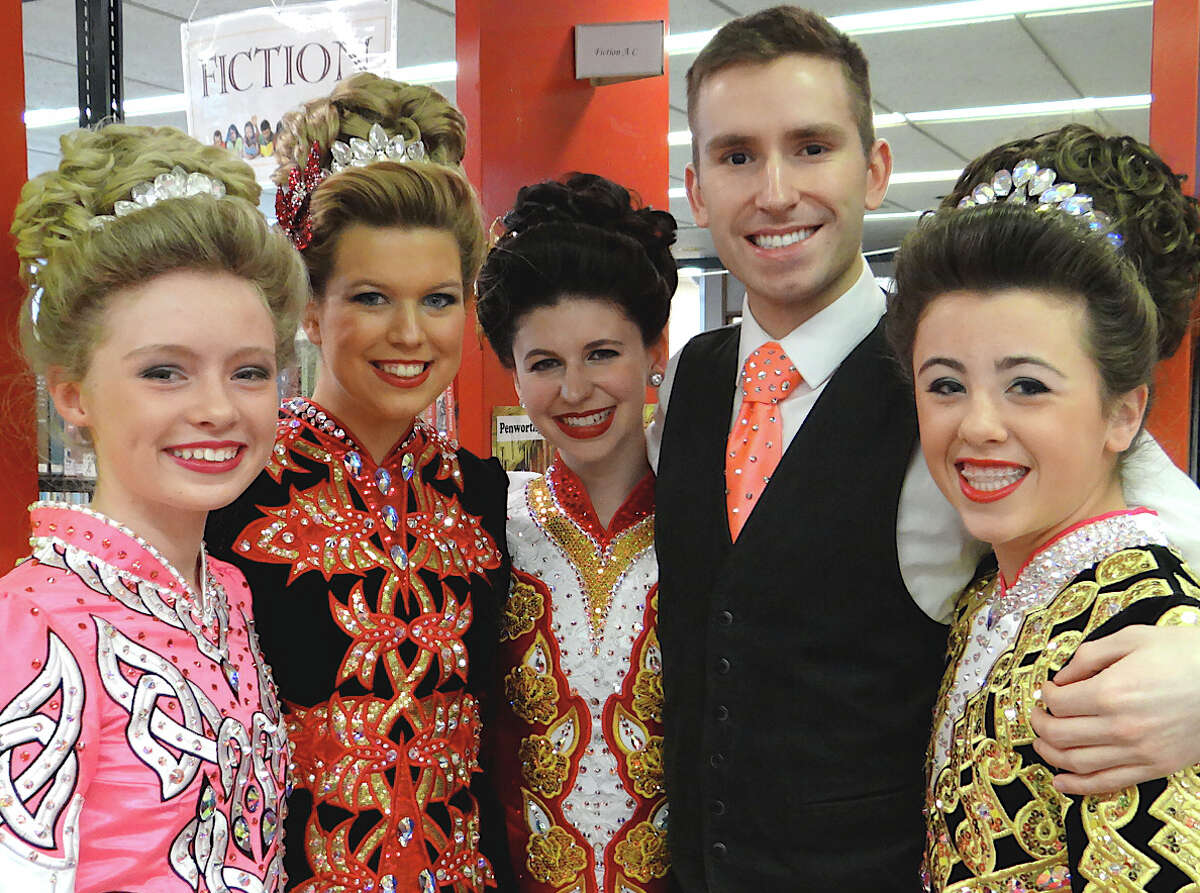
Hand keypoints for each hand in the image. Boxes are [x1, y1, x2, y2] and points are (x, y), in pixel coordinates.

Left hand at [1030, 624, 1199, 793]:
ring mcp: (1139, 751)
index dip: (1045, 695)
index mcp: (1111, 692)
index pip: (1058, 702)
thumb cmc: (1185, 654)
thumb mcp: (1133, 638)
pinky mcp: (1155, 767)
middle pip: (1060, 735)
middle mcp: (1121, 727)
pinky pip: (1108, 783)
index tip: (1048, 690)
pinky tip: (1060, 781)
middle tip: (1037, 716)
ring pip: (1077, 763)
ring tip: (1041, 744)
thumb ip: (1090, 656)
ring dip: (1050, 755)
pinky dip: (1079, 786)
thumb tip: (1062, 677)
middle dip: (1039, 726)